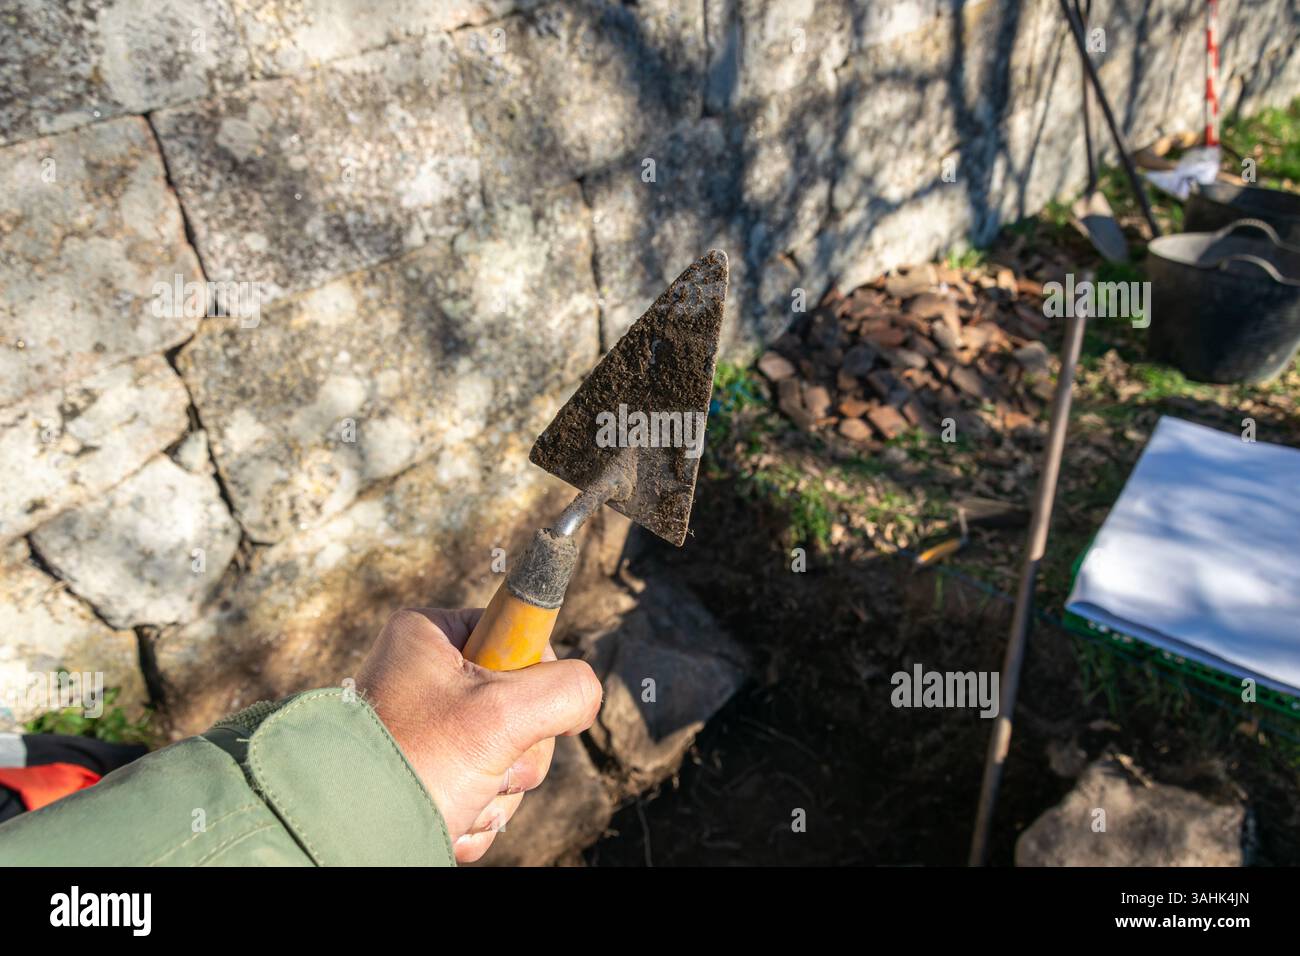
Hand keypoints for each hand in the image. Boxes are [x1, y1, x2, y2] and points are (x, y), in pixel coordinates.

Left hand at [357, 608, 601, 862]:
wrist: (350, 837)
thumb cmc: (417, 763)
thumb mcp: (504, 714)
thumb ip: (566, 689)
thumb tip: (584, 700)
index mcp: (429, 637)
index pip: (518, 636)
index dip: (533, 678)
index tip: (516, 708)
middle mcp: (423, 677)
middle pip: (519, 702)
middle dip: (517, 750)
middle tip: (490, 762)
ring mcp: (424, 729)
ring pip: (506, 751)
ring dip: (500, 788)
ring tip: (465, 797)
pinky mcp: (426, 773)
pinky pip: (482, 786)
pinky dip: (478, 811)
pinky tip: (453, 818)